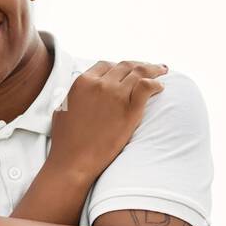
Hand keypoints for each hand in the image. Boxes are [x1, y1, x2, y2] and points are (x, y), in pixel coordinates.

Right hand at [49, 60, 167, 179]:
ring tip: (162, 71)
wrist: (74, 161)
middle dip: (139, 64)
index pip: (106, 65)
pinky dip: (156, 84)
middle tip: (150, 67)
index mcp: (83, 82)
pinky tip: (160, 87)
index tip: (127, 70)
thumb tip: (82, 92)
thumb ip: (75, 95)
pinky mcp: (130, 111)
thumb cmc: (65, 140)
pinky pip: (147, 87)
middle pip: (125, 66)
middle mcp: (100, 84)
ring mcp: (116, 96)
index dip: (119, 67)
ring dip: (153, 70)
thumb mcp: (63, 109)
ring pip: (139, 72)